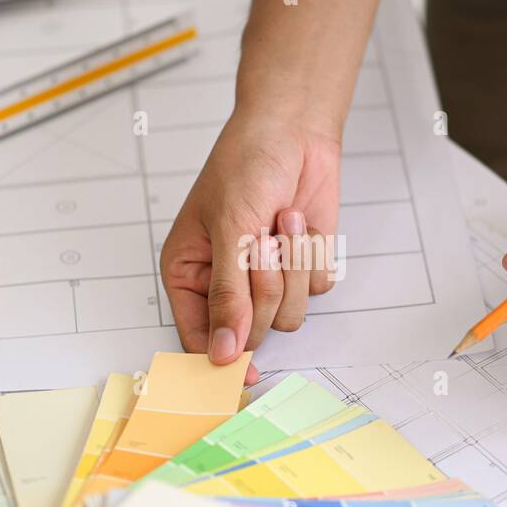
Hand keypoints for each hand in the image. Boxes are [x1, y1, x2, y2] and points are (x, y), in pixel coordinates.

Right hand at [161, 110, 339, 383]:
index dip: (223, 359)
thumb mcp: (229, 230)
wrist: (294, 130)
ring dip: (291, 267)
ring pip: (288, 314)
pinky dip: (312, 254)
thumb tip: (224, 353)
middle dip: (263, 286)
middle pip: (252, 330)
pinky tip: (298, 220)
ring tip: (280, 222)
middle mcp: (226, 283)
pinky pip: (316, 288)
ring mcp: (267, 277)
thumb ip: (227, 296)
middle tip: (260, 244)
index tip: (247, 376)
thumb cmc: (246, 165)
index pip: (200, 337)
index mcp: (189, 274)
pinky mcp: (303, 268)